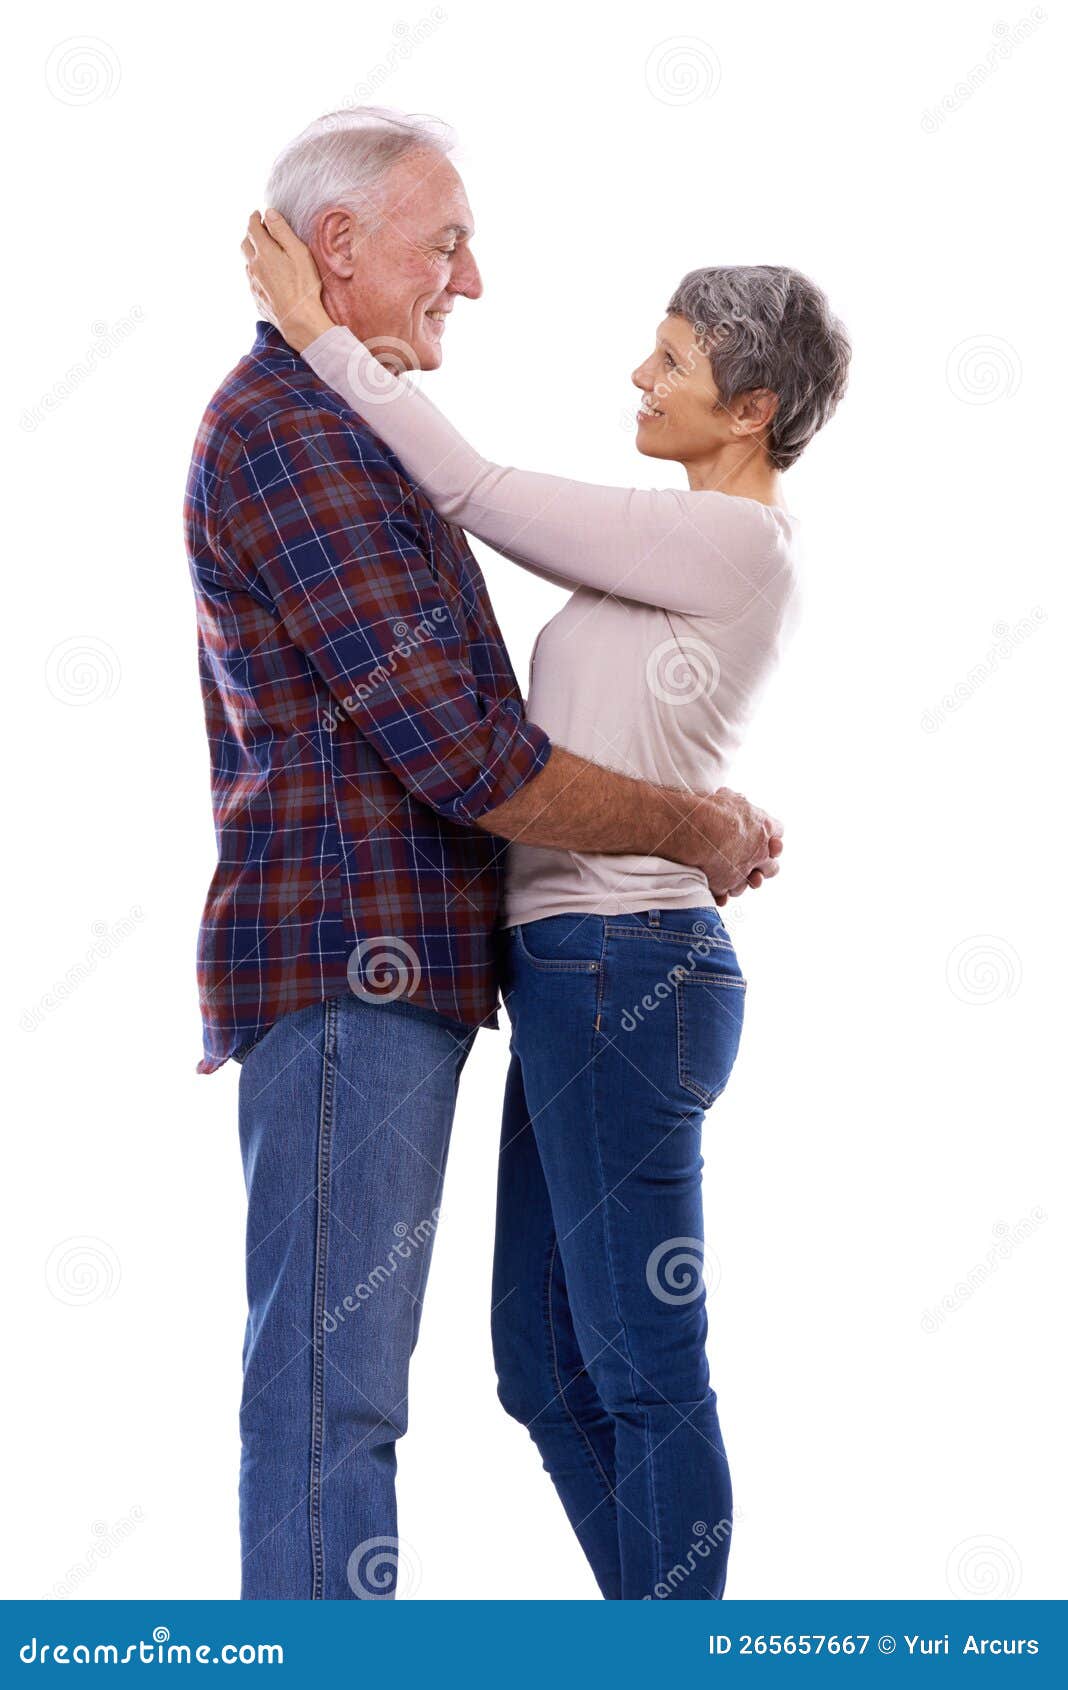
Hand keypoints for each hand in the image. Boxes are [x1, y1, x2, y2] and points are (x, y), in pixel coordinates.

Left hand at [241, 210, 332, 352]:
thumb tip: (269, 213)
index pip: (252, 227)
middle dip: (251, 234)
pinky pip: (252, 278)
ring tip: (263, 251)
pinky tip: (265, 274)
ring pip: (247, 262)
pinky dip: (256, 270)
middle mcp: (253, 266)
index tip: (258, 214)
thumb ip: (282, 231)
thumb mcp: (298, 252)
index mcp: (263, 251)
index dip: (255, 218)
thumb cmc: (303, 286)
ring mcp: (253, 283)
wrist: (298, 320)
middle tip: (260, 230)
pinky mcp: (256, 297)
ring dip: (252, 252)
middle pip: (245, 243)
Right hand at [685, 786, 782, 899]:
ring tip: (730, 875)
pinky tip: (718, 890)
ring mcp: (744, 872)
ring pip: (752, 883)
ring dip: (743, 880)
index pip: (778, 832)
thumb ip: (739, 804)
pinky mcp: (726, 885)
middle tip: (751, 862)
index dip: (770, 836)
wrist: (697, 832)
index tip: (761, 835)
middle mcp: (760, 853)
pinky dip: (723, 893)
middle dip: (763, 866)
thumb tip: (737, 800)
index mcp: (764, 828)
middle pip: (773, 866)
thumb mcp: (729, 798)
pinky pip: (729, 894)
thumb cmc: (712, 811)